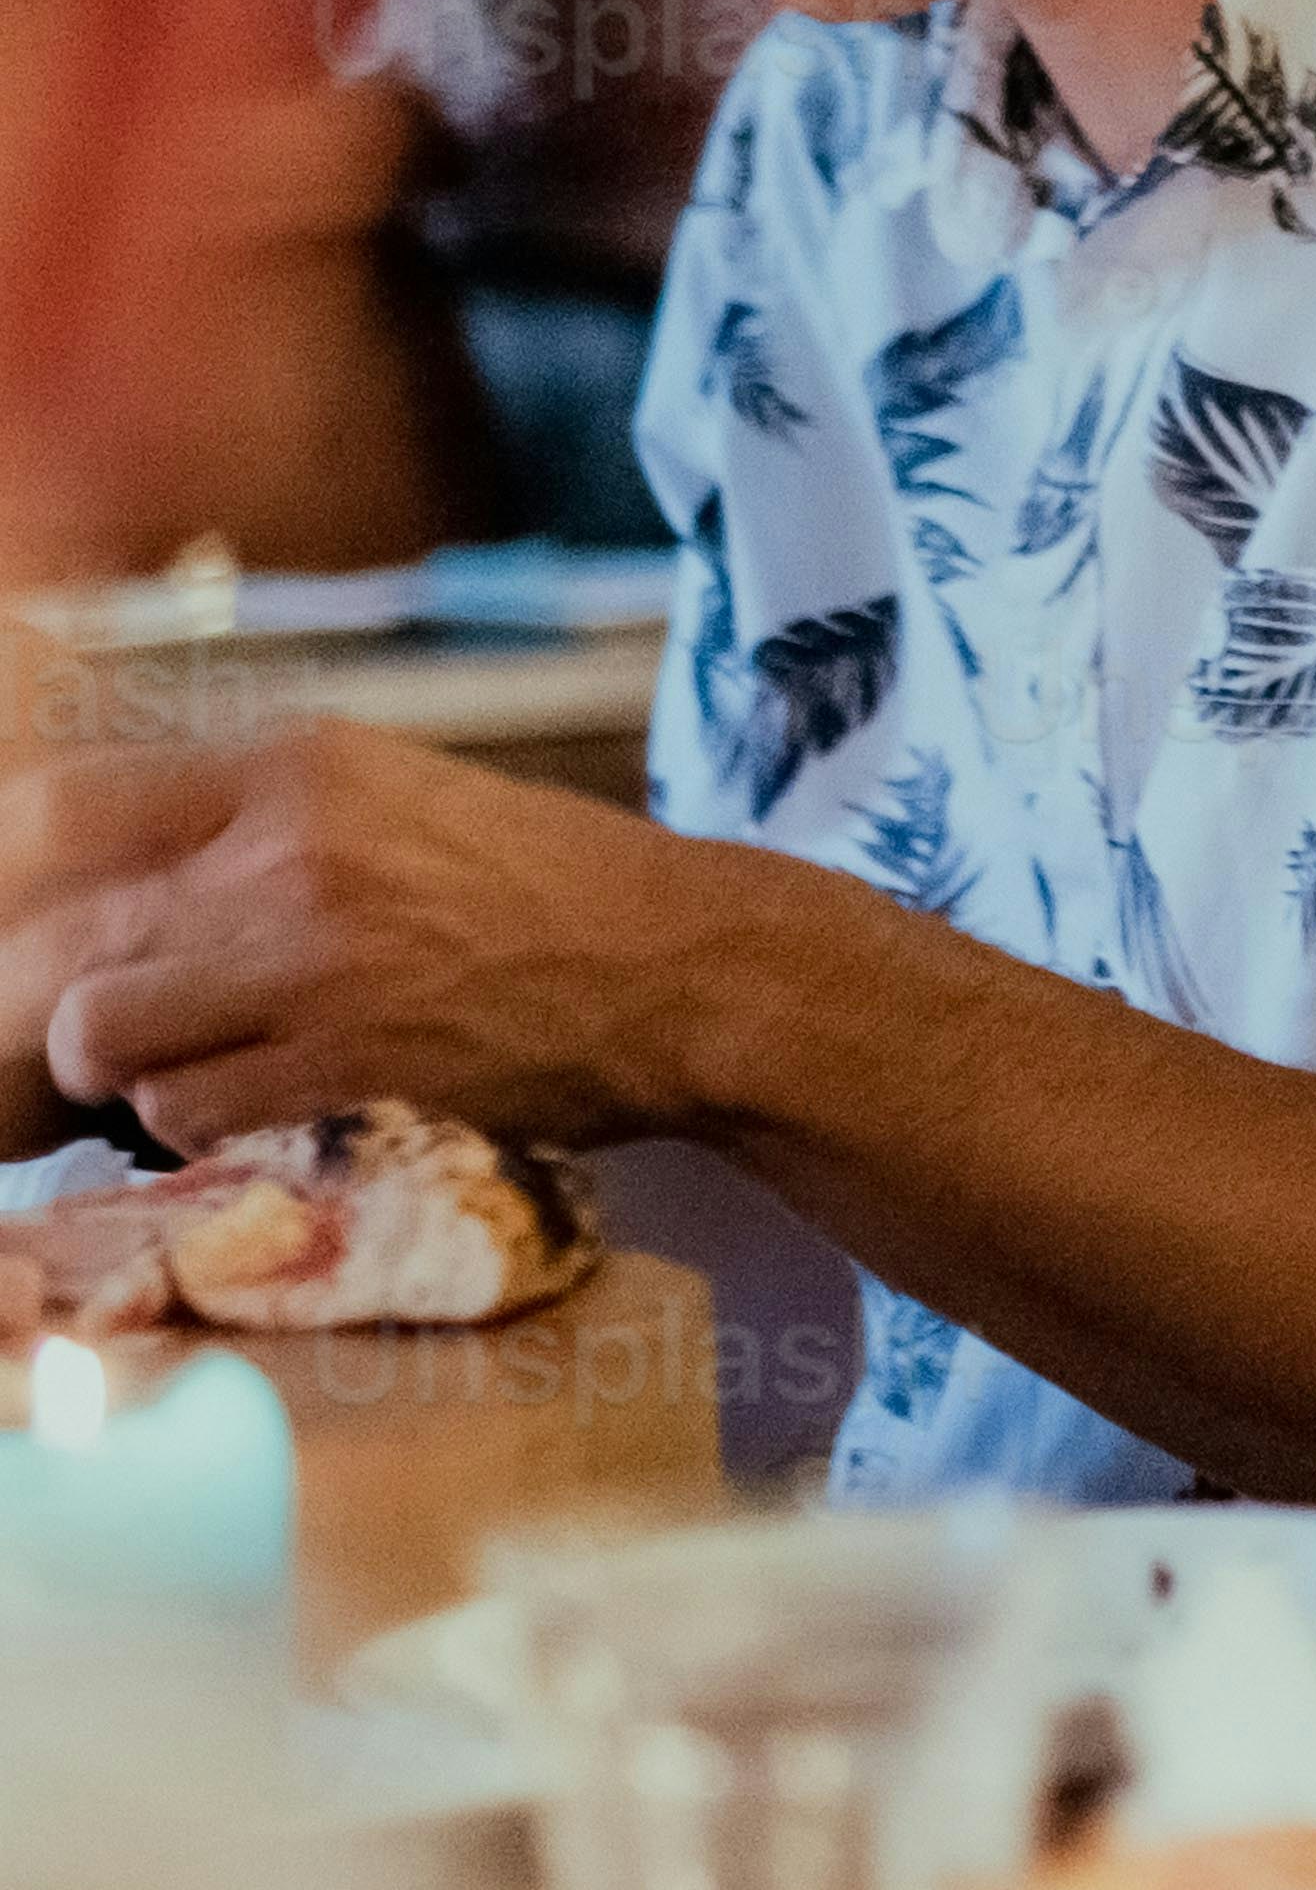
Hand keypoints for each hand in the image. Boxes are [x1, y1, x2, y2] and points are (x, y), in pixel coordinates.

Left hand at [0, 723, 730, 1151]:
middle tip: (78, 1030)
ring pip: (98, 1031)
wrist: (676, 965)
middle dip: (44, 1000)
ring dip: (116, 1067)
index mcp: (293, 765)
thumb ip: (262, 816)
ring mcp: (306, 962)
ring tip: (166, 1069)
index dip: (15, 877)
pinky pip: (178, 1112)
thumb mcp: (397, 794)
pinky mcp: (335, 1066)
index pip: (64, 806)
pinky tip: (240, 1105)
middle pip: (63, 934)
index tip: (24, 920)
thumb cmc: (542, 885)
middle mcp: (282, 849)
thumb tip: (119, 872)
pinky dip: (187, 1124)